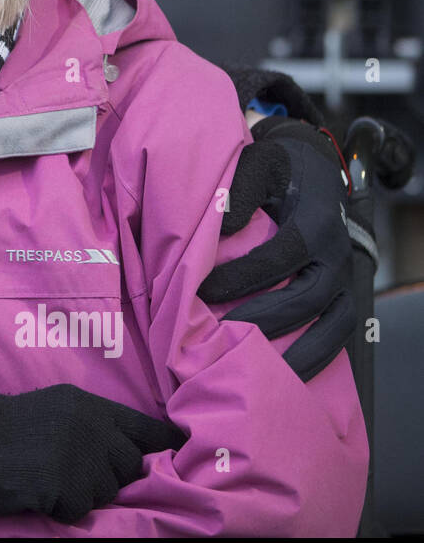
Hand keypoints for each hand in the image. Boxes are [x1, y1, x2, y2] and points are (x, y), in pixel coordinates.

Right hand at [0, 383, 185, 523]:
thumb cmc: (3, 426)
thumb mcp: (52, 406)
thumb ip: (90, 422)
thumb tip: (128, 448)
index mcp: (89, 405)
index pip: (142, 426)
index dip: (162, 441)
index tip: (179, 448)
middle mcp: (93, 428)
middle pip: (127, 464)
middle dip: (106, 472)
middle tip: (69, 467)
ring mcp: (82, 459)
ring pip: (106, 490)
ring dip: (83, 490)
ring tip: (48, 475)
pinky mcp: (69, 489)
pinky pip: (81, 509)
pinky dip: (62, 506)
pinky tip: (39, 490)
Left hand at [199, 114, 357, 380]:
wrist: (311, 171)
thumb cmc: (273, 172)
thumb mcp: (255, 166)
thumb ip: (237, 191)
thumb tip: (218, 227)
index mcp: (313, 223)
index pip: (277, 257)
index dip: (239, 277)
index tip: (199, 291)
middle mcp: (335, 256)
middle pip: (305, 299)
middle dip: (260, 321)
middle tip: (218, 339)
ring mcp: (343, 281)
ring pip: (331, 328)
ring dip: (293, 353)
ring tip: (252, 373)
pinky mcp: (342, 298)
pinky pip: (337, 337)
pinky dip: (313, 359)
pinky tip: (280, 376)